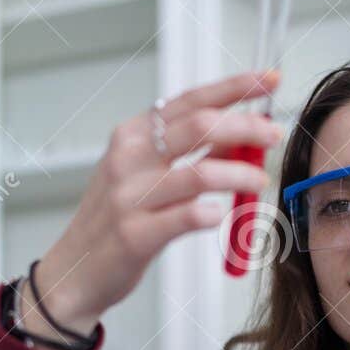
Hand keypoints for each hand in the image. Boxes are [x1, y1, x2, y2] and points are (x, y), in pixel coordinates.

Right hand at [25, 70, 284, 339]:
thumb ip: (188, 152)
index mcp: (132, 136)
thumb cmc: (115, 220)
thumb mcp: (145, 175)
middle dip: (248, 126)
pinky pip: (188, 218)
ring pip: (201, 173)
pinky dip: (213, 214)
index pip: (191, 100)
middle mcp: (128, 159)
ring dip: (241, 175)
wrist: (74, 270)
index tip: (270, 79)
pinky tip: (221, 216)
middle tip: (274, 134)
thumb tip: (239, 132)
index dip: (235, 87)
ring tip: (259, 181)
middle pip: (201, 126)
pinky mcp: (135, 235)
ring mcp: (130, 197)